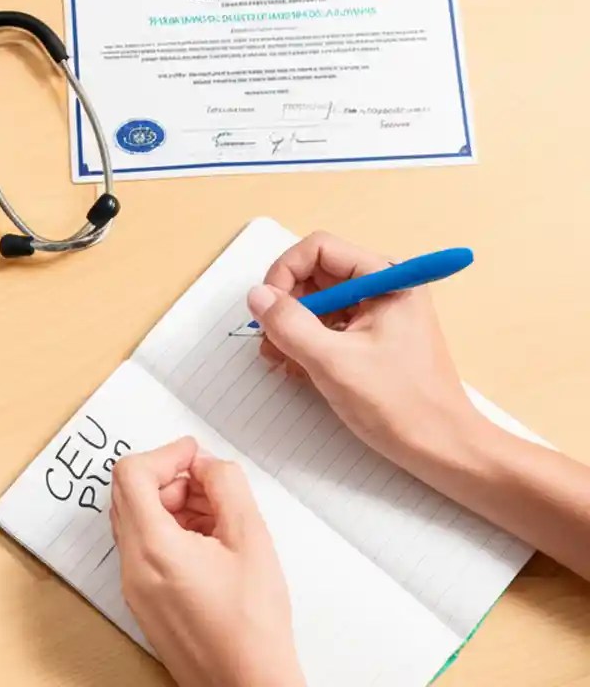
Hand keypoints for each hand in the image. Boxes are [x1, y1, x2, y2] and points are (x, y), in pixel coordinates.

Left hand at [110, 439, 304, 686]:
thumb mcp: (251, 539)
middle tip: (212, 485)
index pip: (131, 475)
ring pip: (138, 522)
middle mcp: (132, 567)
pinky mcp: (144, 601)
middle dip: (170, 479)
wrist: (246, 685)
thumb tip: (208, 464)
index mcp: (152, 548)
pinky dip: (170, 532)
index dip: (165, 454)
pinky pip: (145, 550)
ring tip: (219, 518)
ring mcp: (134, 587)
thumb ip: (228, 487)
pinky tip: (211, 544)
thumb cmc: (252, 628)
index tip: (193, 454)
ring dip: (172, 505)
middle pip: (130, 496)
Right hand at [248, 232, 481, 464]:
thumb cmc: (400, 404)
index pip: (319, 250)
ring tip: (281, 360)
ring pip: (316, 303)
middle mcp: (382, 287)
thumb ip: (289, 324)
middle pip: (315, 275)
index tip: (268, 309)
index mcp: (386, 279)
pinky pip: (327, 326)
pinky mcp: (370, 339)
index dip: (285, 273)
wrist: (440, 447)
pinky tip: (298, 370)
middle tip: (270, 341)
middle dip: (286, 305)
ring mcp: (376, 314)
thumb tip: (256, 295)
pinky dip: (306, 344)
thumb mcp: (334, 362)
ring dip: (291, 328)